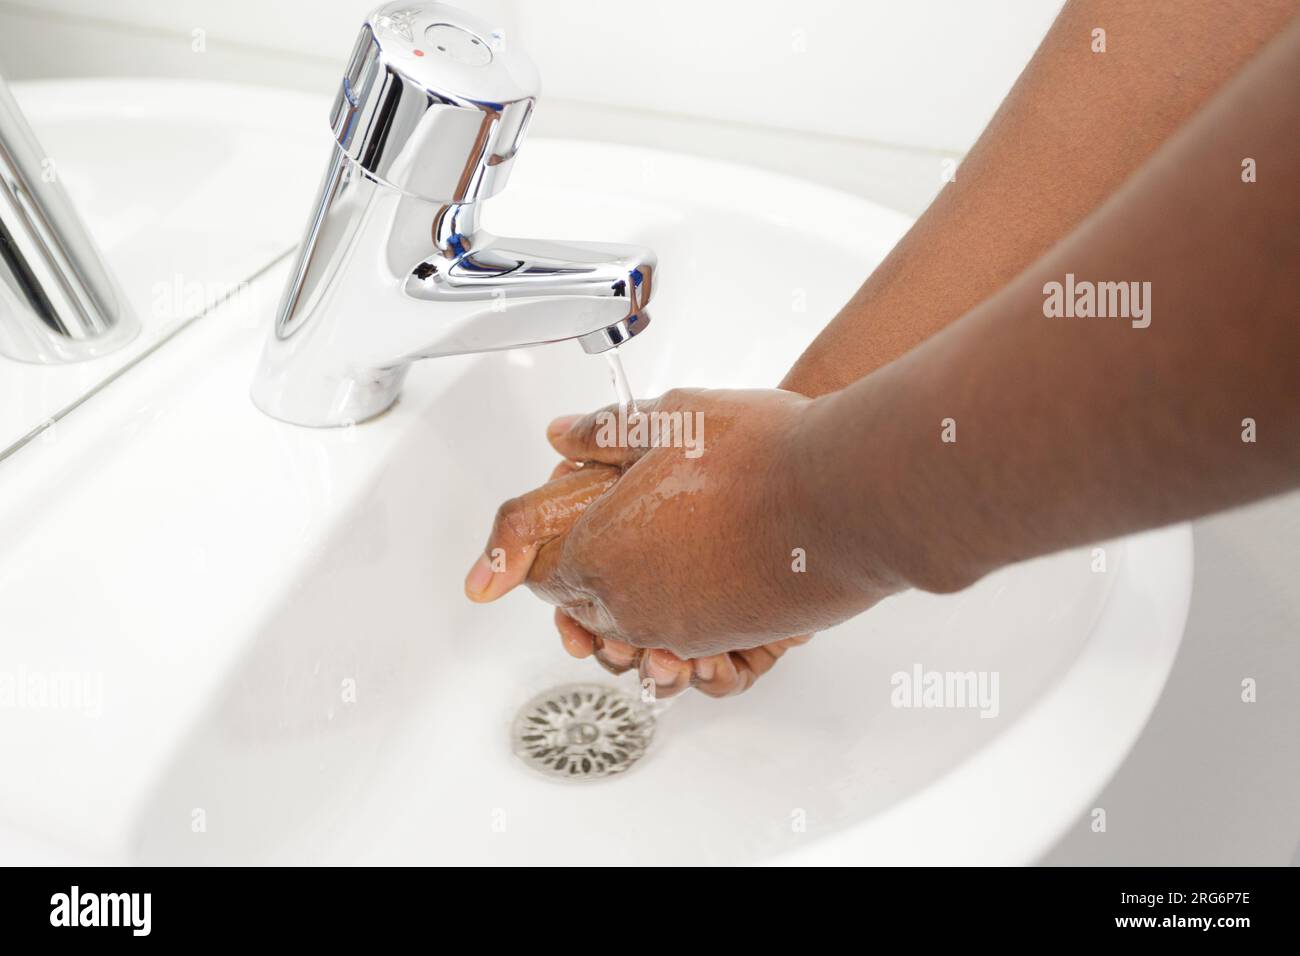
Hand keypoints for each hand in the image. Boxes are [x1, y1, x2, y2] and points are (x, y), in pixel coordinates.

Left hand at [465, 388, 899, 695]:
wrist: (844, 498)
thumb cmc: (762, 456)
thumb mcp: (671, 419)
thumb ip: (607, 433)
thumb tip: (565, 435)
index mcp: (601, 554)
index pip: (544, 572)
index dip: (548, 548)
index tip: (567, 525)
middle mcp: (632, 608)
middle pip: (585, 607)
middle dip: (590, 572)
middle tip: (614, 529)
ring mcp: (682, 631)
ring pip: (635, 626)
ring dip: (640, 591)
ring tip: (666, 544)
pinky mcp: (730, 641)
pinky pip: (684, 634)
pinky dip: (683, 604)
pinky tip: (708, 561)